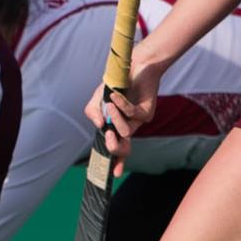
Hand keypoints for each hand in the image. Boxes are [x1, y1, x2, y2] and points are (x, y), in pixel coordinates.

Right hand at [84, 62, 164, 176]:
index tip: (114, 174)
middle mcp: (128, 127)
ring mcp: (138, 121)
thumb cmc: (115, 85)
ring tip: (110, 103)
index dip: (116, 162)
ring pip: (126, 131)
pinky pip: (132, 114)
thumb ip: (92, 113)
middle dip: (114, 146)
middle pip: (123, 148)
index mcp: (116, 127)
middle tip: (108, 135)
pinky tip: (115, 95)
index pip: (116, 149)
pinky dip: (122, 105)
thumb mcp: (97, 99)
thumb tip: (99, 125)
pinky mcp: (147, 112)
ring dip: (116, 118)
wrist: (132, 67)